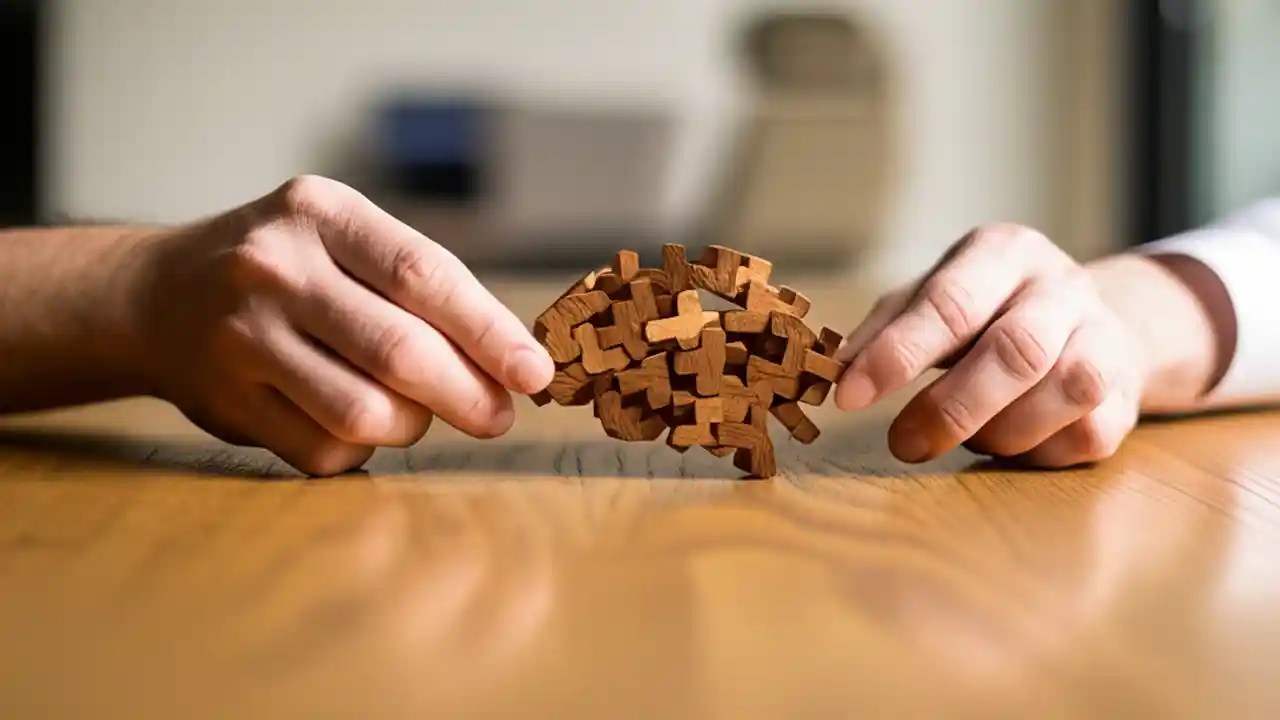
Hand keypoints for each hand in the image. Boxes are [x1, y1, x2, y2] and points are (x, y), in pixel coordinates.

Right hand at [133, 176, 553, 474]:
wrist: (157, 294)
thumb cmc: (291, 270)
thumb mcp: (346, 242)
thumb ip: (423, 291)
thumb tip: (514, 367)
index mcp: (323, 212)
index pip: (425, 275)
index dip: (490, 332)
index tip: (533, 373)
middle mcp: (275, 266)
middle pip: (399, 351)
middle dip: (467, 395)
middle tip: (497, 417)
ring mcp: (242, 336)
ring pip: (363, 411)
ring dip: (411, 425)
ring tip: (415, 412)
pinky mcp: (225, 401)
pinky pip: (323, 449)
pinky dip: (359, 448)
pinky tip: (353, 421)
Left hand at [834, 224, 1145, 467]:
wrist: (1089, 319)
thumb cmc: (986, 311)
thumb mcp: (931, 295)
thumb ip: (886, 328)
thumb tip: (839, 371)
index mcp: (1004, 253)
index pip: (949, 302)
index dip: (897, 354)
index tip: (850, 397)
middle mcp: (1062, 288)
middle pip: (1017, 351)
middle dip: (951, 408)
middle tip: (903, 443)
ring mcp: (1105, 339)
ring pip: (1062, 393)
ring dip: (1000, 432)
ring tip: (967, 437)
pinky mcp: (1126, 396)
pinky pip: (1085, 436)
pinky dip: (1036, 454)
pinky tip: (1011, 444)